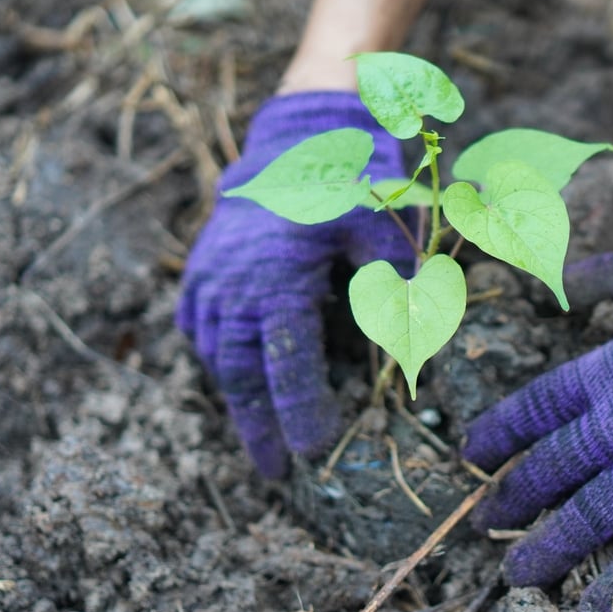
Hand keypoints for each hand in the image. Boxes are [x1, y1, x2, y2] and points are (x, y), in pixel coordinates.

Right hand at [177, 92, 412, 476]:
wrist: (294, 139)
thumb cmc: (347, 186)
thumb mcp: (381, 230)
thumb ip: (394, 292)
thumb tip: (415, 355)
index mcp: (278, 281)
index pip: (287, 365)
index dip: (300, 412)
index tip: (314, 450)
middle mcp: (233, 287)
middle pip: (241, 376)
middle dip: (258, 427)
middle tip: (275, 472)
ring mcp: (208, 282)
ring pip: (216, 358)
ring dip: (237, 401)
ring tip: (259, 440)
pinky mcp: (197, 275)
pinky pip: (198, 332)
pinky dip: (216, 362)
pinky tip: (235, 384)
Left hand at [462, 253, 612, 611]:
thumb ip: (608, 278)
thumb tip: (565, 276)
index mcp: (606, 373)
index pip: (533, 410)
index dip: (498, 434)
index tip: (473, 455)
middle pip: (547, 471)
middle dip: (511, 499)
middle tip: (485, 521)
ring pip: (581, 521)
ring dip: (544, 550)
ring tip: (515, 572)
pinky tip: (587, 611)